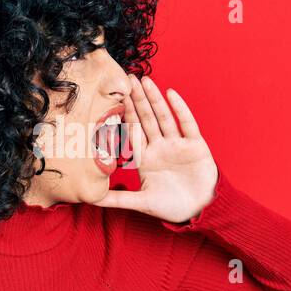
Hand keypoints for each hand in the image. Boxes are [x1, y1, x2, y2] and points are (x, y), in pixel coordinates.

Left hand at [92, 75, 218, 223]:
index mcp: (146, 158)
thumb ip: (117, 198)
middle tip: (128, 79)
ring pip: (164, 117)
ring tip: (146, 80)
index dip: (125, 115)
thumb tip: (90, 199)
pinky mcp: (196, 145)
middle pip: (147, 119)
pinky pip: (187, 123)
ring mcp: (178, 144)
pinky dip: (180, 109)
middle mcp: (161, 147)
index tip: (115, 98)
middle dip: (137, 100)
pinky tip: (171, 93)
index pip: (133, 132)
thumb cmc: (171, 207)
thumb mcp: (141, 202)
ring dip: (155, 99)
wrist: (199, 211)